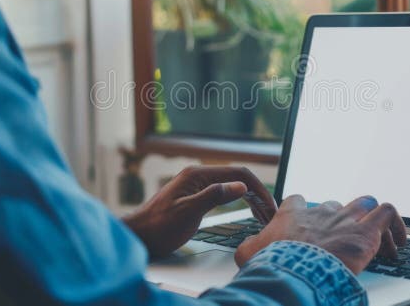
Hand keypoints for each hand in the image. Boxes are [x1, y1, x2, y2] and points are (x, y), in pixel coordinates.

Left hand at [123, 165, 276, 257]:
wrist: (138, 236)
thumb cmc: (158, 227)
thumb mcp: (188, 212)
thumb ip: (214, 196)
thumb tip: (241, 185)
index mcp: (198, 175)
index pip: (238, 173)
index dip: (258, 188)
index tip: (270, 206)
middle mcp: (199, 176)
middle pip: (238, 178)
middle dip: (258, 194)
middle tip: (272, 214)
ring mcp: (197, 185)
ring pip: (232, 186)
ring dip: (251, 198)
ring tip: (264, 214)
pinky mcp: (196, 196)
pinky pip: (224, 193)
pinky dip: (239, 201)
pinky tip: (246, 210)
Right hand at [234, 195, 406, 273]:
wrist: (295, 270)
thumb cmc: (273, 262)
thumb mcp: (249, 253)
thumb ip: (248, 246)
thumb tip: (244, 249)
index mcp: (293, 213)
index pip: (299, 201)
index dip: (304, 213)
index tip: (306, 229)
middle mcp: (321, 211)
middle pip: (333, 205)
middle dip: (337, 222)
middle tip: (339, 245)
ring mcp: (345, 218)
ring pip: (363, 203)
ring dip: (368, 219)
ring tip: (374, 241)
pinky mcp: (366, 230)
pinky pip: (387, 213)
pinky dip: (395, 225)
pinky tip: (396, 243)